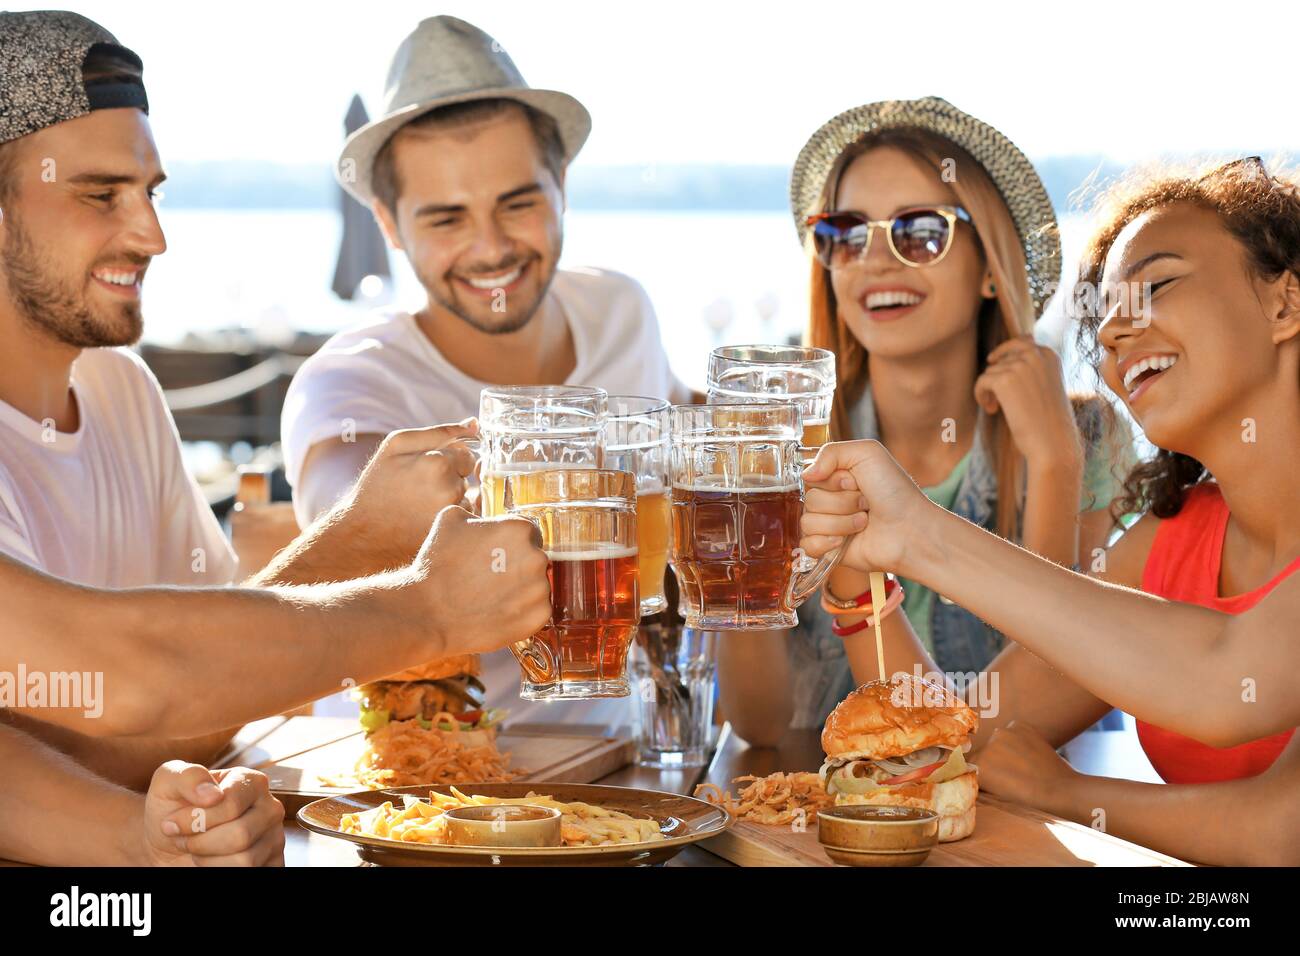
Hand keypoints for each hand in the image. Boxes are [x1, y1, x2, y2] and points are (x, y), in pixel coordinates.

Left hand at [142, 762, 284, 866]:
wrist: (168, 844)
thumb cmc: (171, 810)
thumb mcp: (168, 783)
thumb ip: (188, 777)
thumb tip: (213, 795)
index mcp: (252, 782)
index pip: (231, 805)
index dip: (195, 820)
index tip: (172, 822)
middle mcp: (270, 808)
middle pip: (241, 835)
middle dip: (201, 843)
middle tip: (187, 838)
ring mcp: (274, 838)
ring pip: (244, 860)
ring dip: (208, 860)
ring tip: (201, 849)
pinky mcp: (273, 863)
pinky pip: (249, 874)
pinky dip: (220, 871)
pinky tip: (215, 861)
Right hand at [341, 421, 478, 560]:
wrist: (364, 532)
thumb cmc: (378, 484)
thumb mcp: (397, 445)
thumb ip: (440, 432)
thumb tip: (474, 424)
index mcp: (438, 464)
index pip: (466, 453)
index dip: (447, 458)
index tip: (425, 468)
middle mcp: (450, 490)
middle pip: (468, 475)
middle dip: (451, 476)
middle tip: (420, 487)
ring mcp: (453, 515)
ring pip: (467, 495)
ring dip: (452, 496)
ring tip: (421, 503)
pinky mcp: (453, 532)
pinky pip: (465, 515)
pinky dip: (451, 514)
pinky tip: (428, 517)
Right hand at [408, 505, 552, 654]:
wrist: (428, 613)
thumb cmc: (436, 565)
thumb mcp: (449, 520)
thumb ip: (476, 512)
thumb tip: (482, 518)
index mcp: (520, 529)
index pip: (530, 534)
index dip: (512, 546)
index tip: (497, 558)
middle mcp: (537, 557)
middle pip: (536, 560)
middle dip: (518, 568)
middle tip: (491, 580)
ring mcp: (540, 589)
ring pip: (537, 586)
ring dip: (521, 591)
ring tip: (491, 598)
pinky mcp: (539, 616)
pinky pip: (538, 611)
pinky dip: (522, 614)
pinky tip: (498, 614)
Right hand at [800, 440, 930, 574]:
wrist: (911, 530)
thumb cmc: (896, 491)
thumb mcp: (867, 453)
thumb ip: (830, 452)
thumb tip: (805, 474)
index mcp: (836, 478)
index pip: (810, 476)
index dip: (832, 480)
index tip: (854, 482)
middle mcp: (830, 501)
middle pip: (810, 500)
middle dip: (841, 502)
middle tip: (866, 504)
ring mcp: (828, 526)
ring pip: (808, 522)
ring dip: (841, 523)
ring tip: (864, 522)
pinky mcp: (828, 550)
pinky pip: (807, 545)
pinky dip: (826, 542)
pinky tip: (844, 542)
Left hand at [973, 336, 1081, 470]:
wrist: (1054, 444)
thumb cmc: (1050, 421)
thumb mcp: (1047, 387)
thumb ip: (1034, 368)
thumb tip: (1017, 345)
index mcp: (1051, 355)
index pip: (1023, 341)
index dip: (1007, 355)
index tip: (999, 369)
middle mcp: (1037, 355)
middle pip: (1003, 356)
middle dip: (998, 375)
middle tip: (998, 397)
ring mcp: (1021, 366)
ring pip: (991, 371)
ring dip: (990, 390)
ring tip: (999, 408)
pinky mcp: (1005, 380)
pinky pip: (981, 381)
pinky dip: (981, 395)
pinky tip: (992, 409)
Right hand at [977, 721, 1075, 810]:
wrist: (1059, 790)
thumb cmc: (1028, 800)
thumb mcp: (995, 794)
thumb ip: (982, 778)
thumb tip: (975, 770)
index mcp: (977, 765)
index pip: (970, 763)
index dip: (981, 771)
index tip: (992, 778)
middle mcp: (986, 745)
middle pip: (984, 750)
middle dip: (994, 759)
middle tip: (1010, 773)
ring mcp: (1003, 733)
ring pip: (999, 739)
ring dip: (1006, 747)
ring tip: (1023, 763)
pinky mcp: (1019, 725)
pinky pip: (1013, 729)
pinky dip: (1019, 737)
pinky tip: (1029, 751)